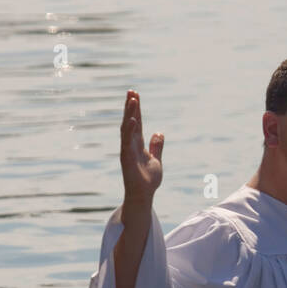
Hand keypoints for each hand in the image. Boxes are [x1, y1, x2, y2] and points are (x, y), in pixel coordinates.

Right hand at [120, 90, 163, 205]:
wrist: (144, 196)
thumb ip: (157, 146)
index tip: (135, 95)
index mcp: (137, 144)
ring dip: (129, 114)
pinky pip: (127, 142)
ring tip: (132, 100)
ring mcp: (127, 150)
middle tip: (132, 91)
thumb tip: (159, 133)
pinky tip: (132, 120)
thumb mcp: (156, 159)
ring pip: (127, 129)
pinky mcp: (127, 158)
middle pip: (130, 122)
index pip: (136, 123)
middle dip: (130, 107)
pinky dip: (129, 131)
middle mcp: (130, 145)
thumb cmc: (147, 180)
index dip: (136, 109)